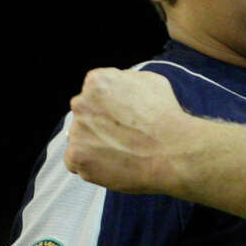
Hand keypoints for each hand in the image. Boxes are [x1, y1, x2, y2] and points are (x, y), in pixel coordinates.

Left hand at [64, 68, 186, 193]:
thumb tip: (119, 88)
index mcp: (96, 82)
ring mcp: (77, 132)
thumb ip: (126, 81)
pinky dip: (89, 165)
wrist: (171, 153)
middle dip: (99, 124)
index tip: (123, 118)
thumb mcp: (151, 81)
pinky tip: (109, 165)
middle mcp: (81, 104)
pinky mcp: (76, 158)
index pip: (94, 93)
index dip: (110, 107)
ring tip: (120, 153)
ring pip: (79, 138)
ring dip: (93, 144)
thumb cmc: (166, 117)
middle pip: (85, 115)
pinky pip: (74, 161)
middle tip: (122, 137)